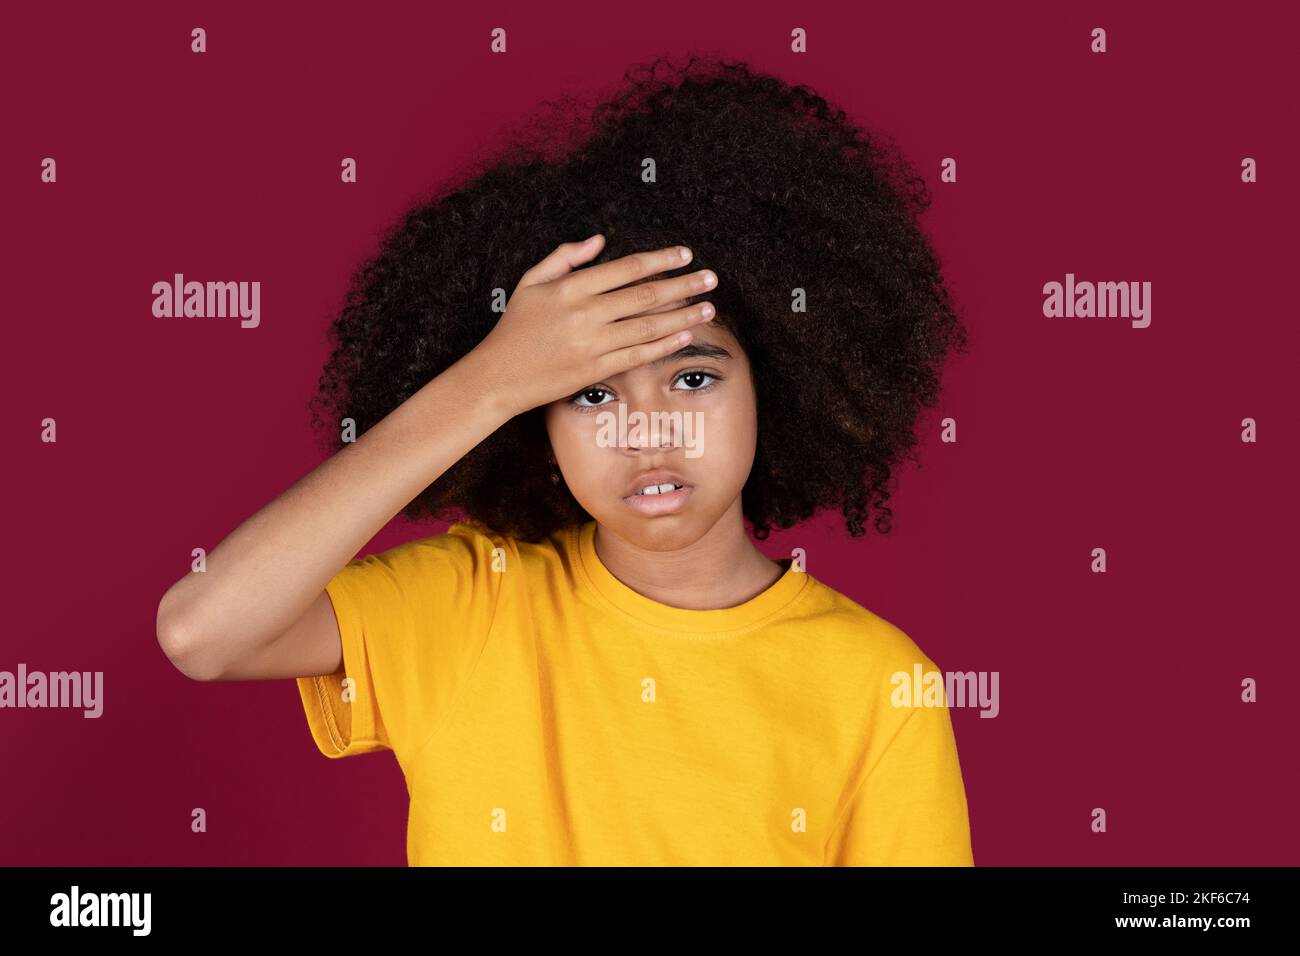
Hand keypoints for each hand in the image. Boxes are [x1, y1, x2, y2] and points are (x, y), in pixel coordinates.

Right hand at [471, 236, 717, 417]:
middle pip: (645, 295)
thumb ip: (565, 257)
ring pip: (648, 326)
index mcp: (571, 288)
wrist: (498, 376)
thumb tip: (601, 239)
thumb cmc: (515, 326)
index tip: (685, 254)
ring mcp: (592, 344)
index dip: (660, 260)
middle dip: (684, 285)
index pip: (627, 268)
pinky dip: (664, 344)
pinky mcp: (595, 371)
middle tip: (711, 278)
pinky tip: (686, 334)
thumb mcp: (531, 282)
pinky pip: (638, 355)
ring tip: (709, 307)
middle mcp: (585, 314)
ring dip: (683, 315)